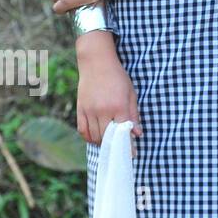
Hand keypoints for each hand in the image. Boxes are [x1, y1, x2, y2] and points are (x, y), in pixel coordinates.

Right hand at [75, 31, 141, 155]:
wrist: (96, 63)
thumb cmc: (118, 77)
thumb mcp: (131, 93)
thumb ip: (134, 113)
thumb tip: (137, 133)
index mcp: (118, 106)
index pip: (124, 132)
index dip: (128, 145)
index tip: (132, 154)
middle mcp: (103, 111)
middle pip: (107, 138)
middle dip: (114, 147)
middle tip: (121, 151)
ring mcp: (89, 111)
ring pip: (94, 136)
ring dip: (102, 143)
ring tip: (110, 143)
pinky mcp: (80, 110)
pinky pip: (83, 130)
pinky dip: (89, 137)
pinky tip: (96, 138)